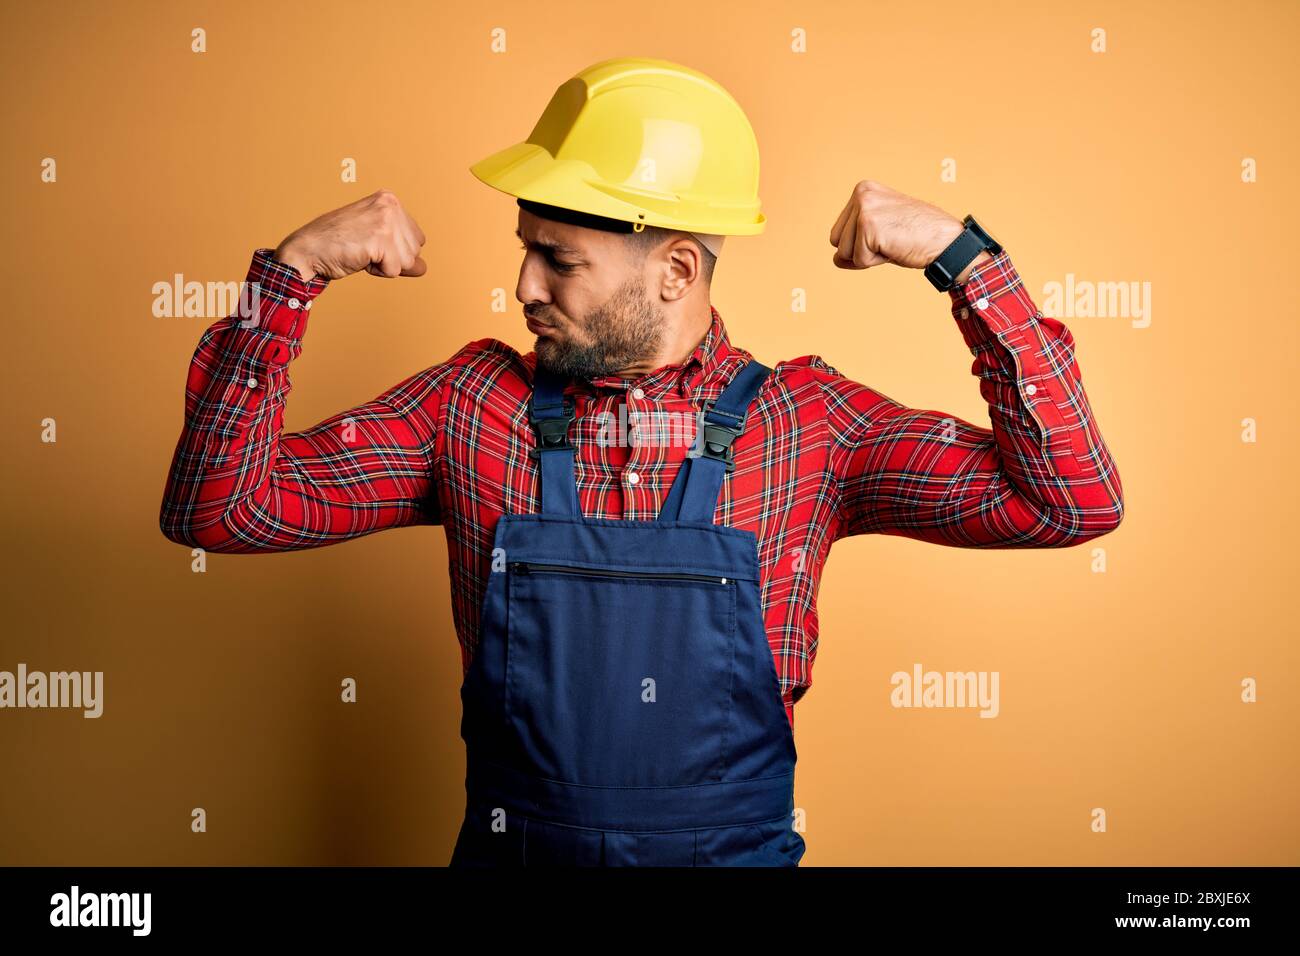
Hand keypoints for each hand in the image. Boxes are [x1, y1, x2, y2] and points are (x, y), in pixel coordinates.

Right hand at [274, 189, 427, 280]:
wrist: (308, 249)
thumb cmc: (337, 244)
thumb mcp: (376, 240)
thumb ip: (401, 250)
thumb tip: (423, 268)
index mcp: (389, 200)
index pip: (417, 239)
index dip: (395, 250)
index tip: (370, 243)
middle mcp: (390, 205)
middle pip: (415, 251)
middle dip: (392, 259)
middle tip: (363, 248)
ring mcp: (386, 220)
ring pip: (408, 262)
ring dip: (385, 266)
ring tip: (361, 252)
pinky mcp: (380, 239)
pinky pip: (394, 270)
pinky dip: (378, 272)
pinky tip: (359, 258)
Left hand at [828, 180, 972, 274]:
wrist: (945, 240)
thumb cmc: (916, 236)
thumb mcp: (880, 233)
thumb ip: (854, 242)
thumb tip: (835, 259)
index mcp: (862, 190)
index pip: (838, 232)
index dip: (861, 243)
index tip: (887, 233)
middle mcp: (861, 194)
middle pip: (836, 242)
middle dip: (861, 250)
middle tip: (891, 239)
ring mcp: (864, 208)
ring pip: (844, 253)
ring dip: (869, 257)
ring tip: (893, 242)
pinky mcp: (868, 226)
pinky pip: (859, 260)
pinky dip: (876, 262)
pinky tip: (895, 247)